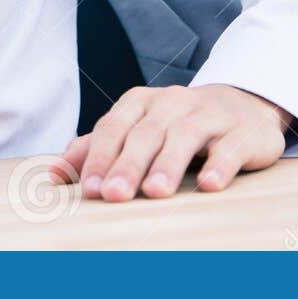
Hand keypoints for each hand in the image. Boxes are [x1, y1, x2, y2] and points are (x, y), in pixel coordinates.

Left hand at [60, 84, 290, 200]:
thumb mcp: (137, 129)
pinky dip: (219, 164)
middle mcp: (173, 103)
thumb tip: (54, 173)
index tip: (89, 190)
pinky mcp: (243, 132)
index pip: (114, 128)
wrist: (243, 106)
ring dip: (168, 164)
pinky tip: (209, 184)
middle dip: (128, 165)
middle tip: (114, 195)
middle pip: (146, 133)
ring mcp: (210, 114)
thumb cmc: (177, 125)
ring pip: (185, 136)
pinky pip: (230, 146)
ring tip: (155, 192)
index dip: (100, 158)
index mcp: (141, 103)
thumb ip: (98, 149)